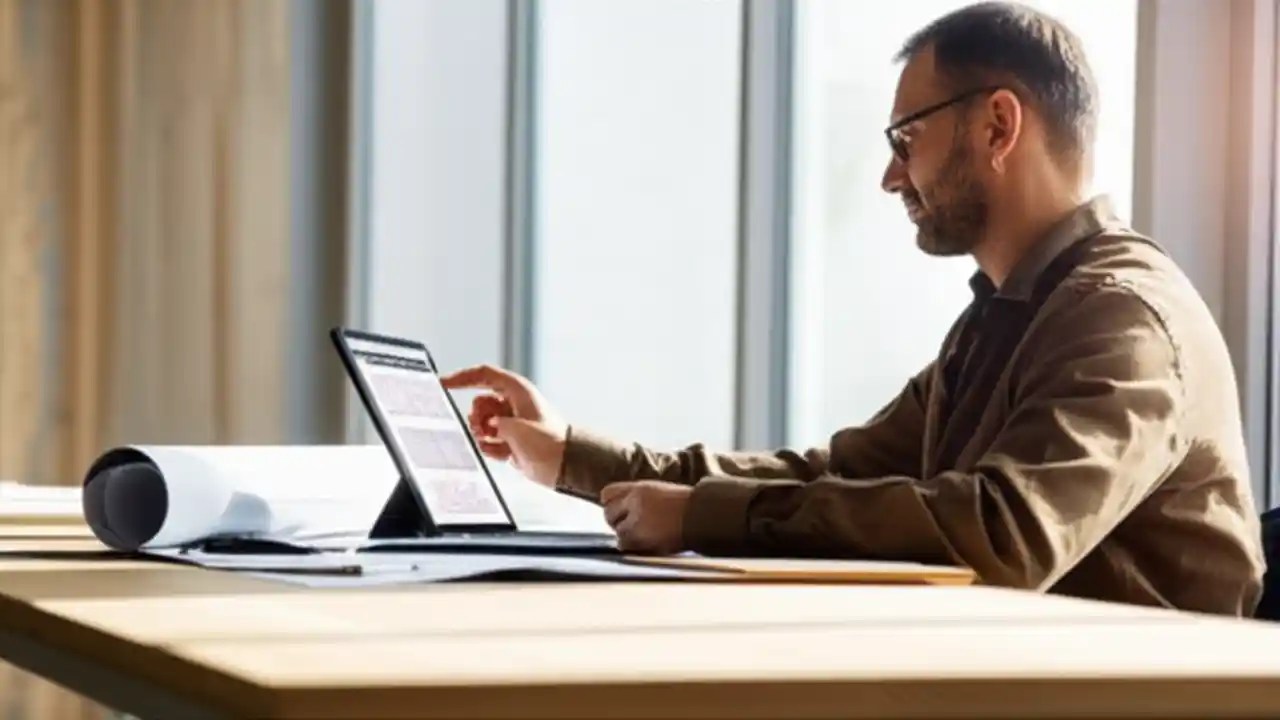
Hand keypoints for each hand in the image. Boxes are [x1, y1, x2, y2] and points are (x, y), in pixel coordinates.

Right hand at [440, 364, 567, 487]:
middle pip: (478, 402)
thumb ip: (495, 423)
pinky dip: (490, 448)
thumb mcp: (516, 428)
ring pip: (481, 422)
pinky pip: (488, 441)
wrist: (564, 465)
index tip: (442, 384)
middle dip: (476, 417)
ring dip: (482, 434)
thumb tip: (485, 427)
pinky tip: (502, 453)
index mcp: (517, 390)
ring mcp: (511, 422)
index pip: (483, 375)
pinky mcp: (510, 440)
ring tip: (496, 442)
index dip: (461, 377)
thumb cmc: (549, 442)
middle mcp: (513, 403)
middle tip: (486, 429)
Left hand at [599, 481, 691, 554]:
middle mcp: (634, 501)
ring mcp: (636, 519)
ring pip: (616, 530)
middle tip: (630, 526)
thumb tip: (625, 508)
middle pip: (608, 513)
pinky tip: (645, 544)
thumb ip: (641, 498)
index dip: (611, 504)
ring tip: (642, 536)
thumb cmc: (688, 507)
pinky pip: (624, 544)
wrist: (703, 516)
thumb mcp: (661, 492)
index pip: (607, 493)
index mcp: (640, 488)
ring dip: (626, 535)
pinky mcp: (640, 536)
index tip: (618, 510)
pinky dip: (631, 546)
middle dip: (616, 520)